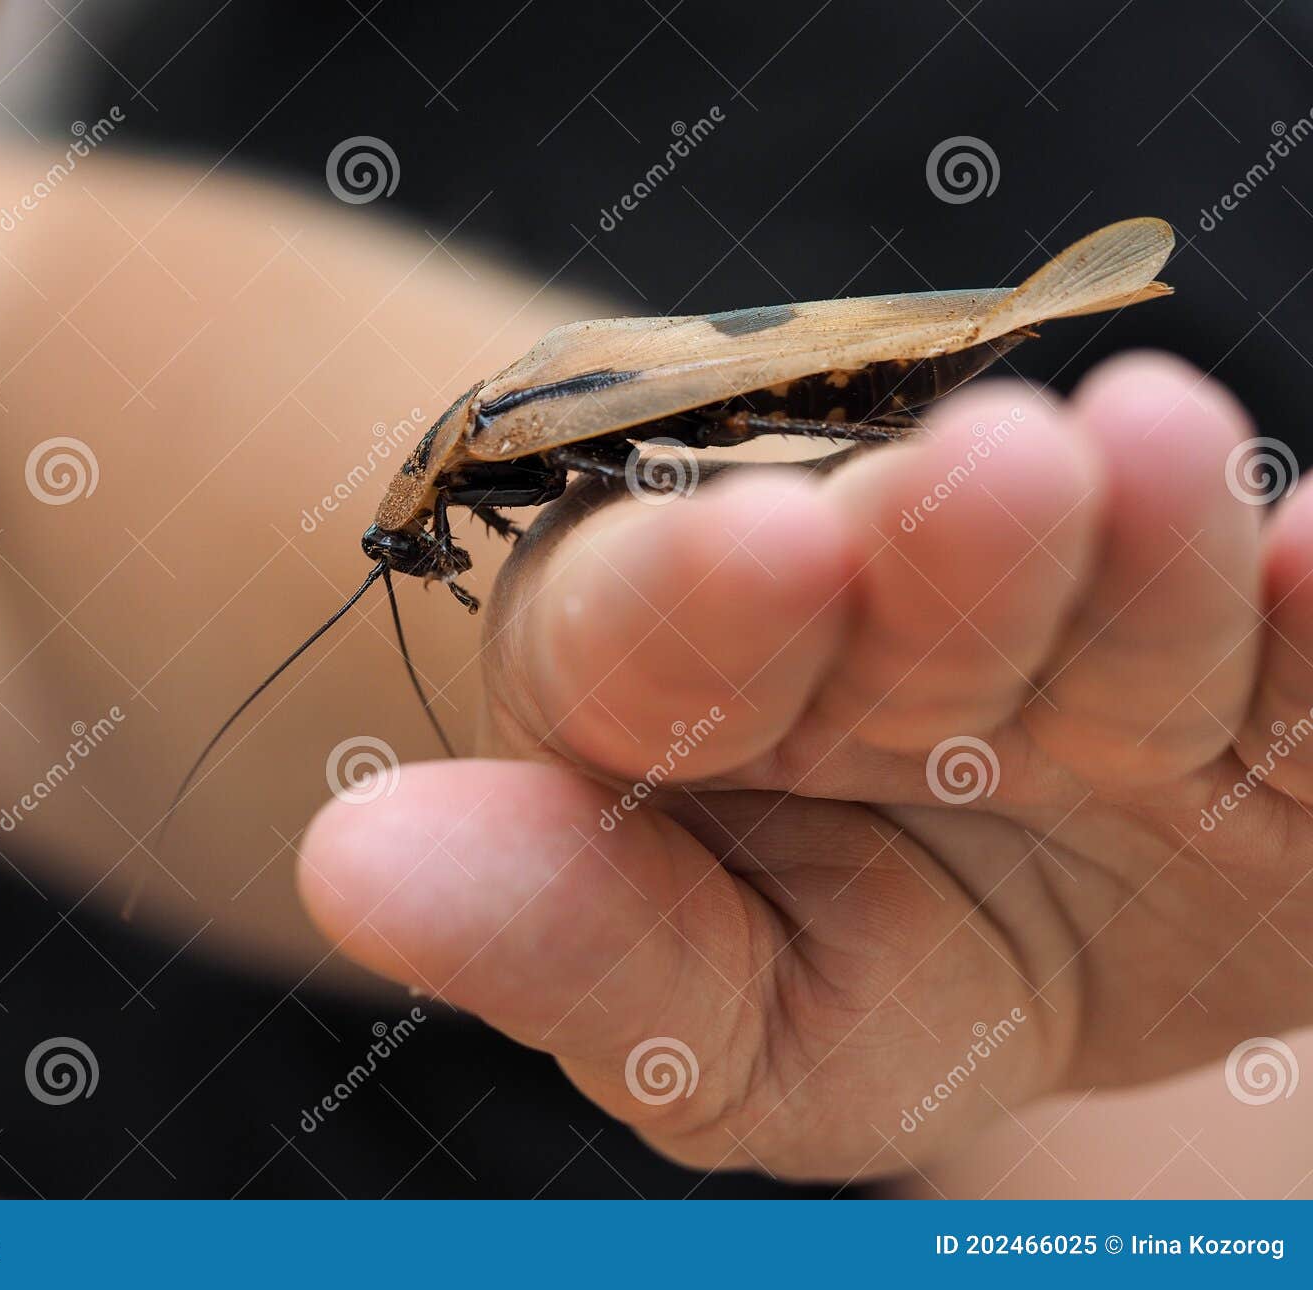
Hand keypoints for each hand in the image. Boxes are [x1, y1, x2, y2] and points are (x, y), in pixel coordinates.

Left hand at [300, 352, 1312, 1180]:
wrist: (972, 911)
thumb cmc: (792, 962)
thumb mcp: (683, 1009)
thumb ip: (559, 942)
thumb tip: (353, 864)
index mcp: (698, 669)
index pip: (661, 631)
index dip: (703, 604)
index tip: (760, 555)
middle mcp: (887, 634)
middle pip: (904, 597)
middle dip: (950, 555)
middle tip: (1002, 473)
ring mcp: (1079, 659)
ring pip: (1104, 600)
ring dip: (1142, 547)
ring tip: (1162, 462)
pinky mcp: (1254, 710)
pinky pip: (1294, 667)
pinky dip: (1312, 620)